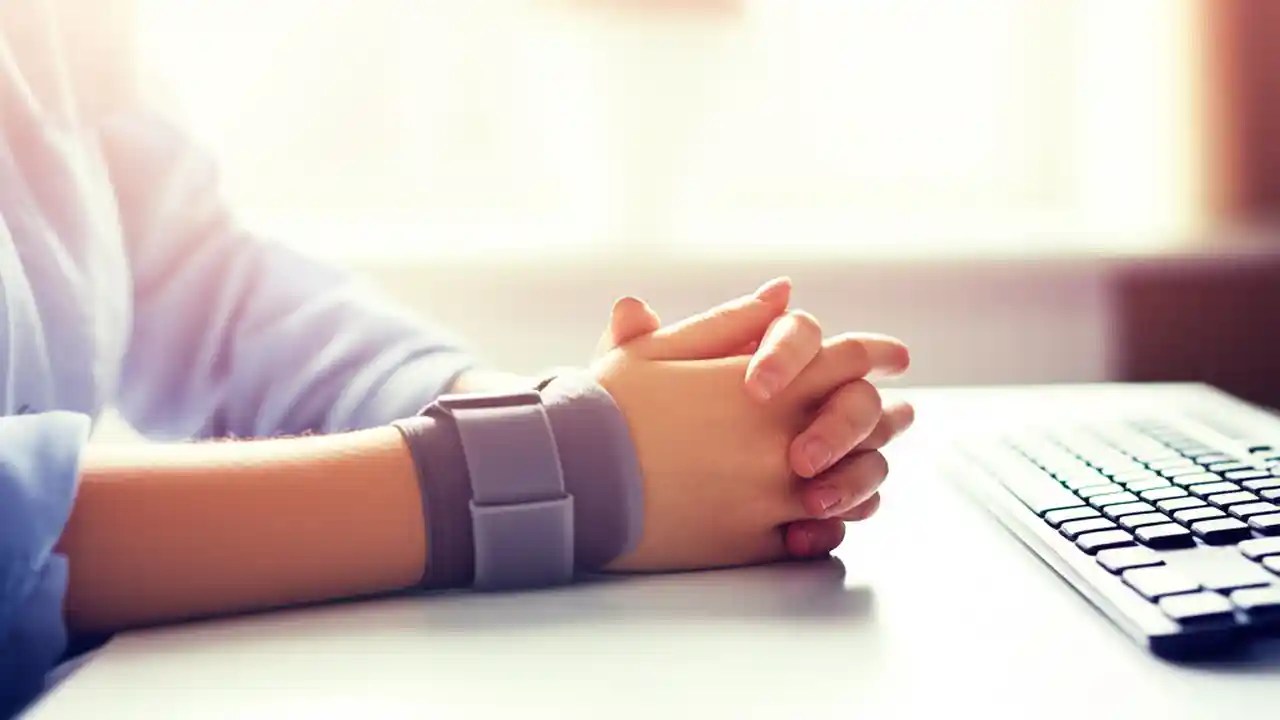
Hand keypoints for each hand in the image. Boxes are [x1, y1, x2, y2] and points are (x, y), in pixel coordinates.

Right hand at [596, 279, 912, 558]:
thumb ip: (729, 322)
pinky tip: (831, 515)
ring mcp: (773, 495)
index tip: (896, 357)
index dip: (878, 353)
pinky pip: (819, 536)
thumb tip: (782, 292)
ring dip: (869, 472)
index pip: (847, 360)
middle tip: (900, 416)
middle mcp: (781, 439)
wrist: (570, 479)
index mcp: (762, 384)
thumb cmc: (606, 408)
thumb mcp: (657, 350)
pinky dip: (833, 524)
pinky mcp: (755, 541)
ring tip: (871, 469)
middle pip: (866, 424)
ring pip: (855, 485)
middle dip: (887, 415)